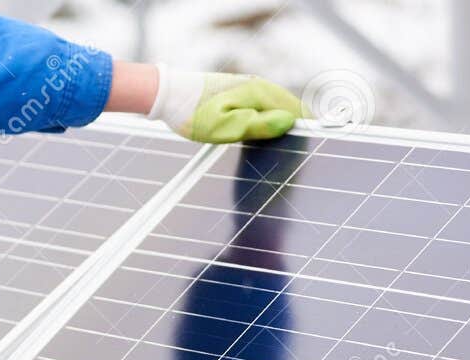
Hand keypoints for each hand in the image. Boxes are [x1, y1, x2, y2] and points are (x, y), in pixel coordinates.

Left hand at [149, 67, 300, 143]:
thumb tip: (288, 123)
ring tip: (278, 157)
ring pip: (277, 111)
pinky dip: (267, 125)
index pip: (298, 112)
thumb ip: (256, 125)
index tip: (301, 157)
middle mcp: (259, 87)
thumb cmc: (190, 112)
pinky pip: (263, 110)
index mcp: (260, 92)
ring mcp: (250, 90)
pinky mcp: (239, 95)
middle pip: (291, 111)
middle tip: (290, 163)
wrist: (166, 95)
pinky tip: (261, 143)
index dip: (304, 134)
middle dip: (294, 134)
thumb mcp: (223, 126)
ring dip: (281, 131)